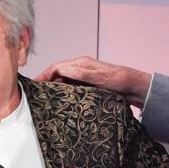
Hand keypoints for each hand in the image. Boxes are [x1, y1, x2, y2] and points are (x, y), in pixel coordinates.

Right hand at [33, 56, 150, 106]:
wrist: (135, 88)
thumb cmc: (119, 81)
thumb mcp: (100, 77)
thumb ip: (81, 73)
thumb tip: (62, 69)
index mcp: (81, 63)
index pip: (55, 67)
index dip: (43, 75)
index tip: (33, 85)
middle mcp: (81, 69)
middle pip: (58, 75)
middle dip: (46, 84)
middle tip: (36, 96)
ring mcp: (84, 78)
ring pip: (64, 83)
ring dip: (55, 91)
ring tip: (46, 102)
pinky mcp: (88, 87)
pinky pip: (72, 90)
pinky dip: (65, 95)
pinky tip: (62, 104)